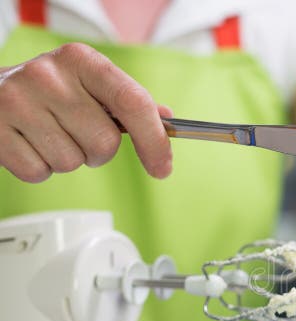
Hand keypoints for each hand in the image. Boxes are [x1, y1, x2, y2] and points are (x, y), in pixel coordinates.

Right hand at [0, 43, 171, 182]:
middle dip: (99, 151)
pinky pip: (40, 173)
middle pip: (104, 143)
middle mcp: (48, 76)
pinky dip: (41, 168)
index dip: (154, 140)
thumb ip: (127, 100)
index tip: (162, 167)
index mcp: (80, 60)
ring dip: (70, 159)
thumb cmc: (48, 90)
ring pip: (73, 162)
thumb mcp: (88, 81)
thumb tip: (166, 119)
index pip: (132, 102)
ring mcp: (17, 102)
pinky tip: (32, 144)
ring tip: (51, 135)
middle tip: (78, 134)